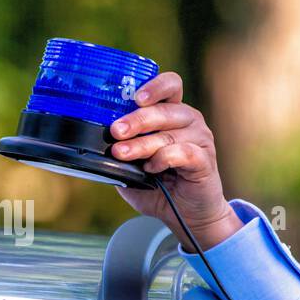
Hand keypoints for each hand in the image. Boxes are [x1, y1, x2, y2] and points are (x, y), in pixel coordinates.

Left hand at [110, 71, 241, 250]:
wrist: (186, 214)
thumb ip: (120, 151)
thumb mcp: (133, 166)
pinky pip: (183, 153)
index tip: (135, 97)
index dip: (154, 86)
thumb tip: (94, 143)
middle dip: (136, 120)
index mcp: (173, 114)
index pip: (170, 85)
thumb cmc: (160, 185)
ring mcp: (200, 139)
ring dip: (141, 144)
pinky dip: (164, 158)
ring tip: (121, 154)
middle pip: (164, 110)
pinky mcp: (204, 160)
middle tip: (115, 131)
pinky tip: (150, 168)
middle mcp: (189, 121)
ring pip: (168, 135)